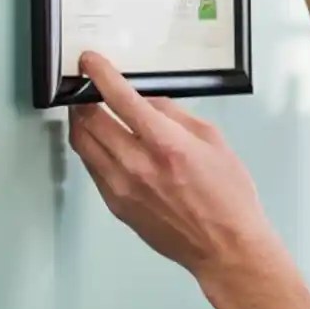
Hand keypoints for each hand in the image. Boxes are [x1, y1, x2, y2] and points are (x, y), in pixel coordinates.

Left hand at [68, 51, 284, 281]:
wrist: (225, 246)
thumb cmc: (228, 196)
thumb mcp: (214, 141)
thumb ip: (176, 116)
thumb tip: (148, 100)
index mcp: (165, 143)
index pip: (120, 98)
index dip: (100, 74)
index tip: (90, 62)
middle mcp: (137, 164)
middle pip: (89, 120)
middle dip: (83, 97)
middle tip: (86, 87)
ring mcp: (122, 187)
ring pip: (83, 144)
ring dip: (81, 122)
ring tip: (88, 112)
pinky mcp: (116, 205)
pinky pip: (93, 168)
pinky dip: (92, 149)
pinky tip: (103, 143)